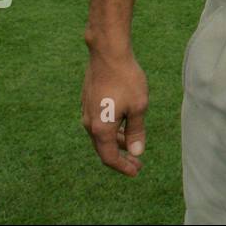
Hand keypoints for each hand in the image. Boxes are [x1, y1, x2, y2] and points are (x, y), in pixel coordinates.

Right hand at [81, 49, 148, 176]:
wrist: (108, 53)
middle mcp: (89, 123)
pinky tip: (124, 124)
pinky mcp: (88, 101)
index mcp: (100, 128)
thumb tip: (136, 152)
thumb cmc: (126, 79)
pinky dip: (112, 129)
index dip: (123, 166)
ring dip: (117, 142)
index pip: (109, 157)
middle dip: (121, 157)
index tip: (136, 171)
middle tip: (137, 163)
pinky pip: (100, 123)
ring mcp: (87, 111)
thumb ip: (136, 131)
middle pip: (104, 148)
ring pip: (102, 134)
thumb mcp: (138, 106)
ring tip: (132, 145)